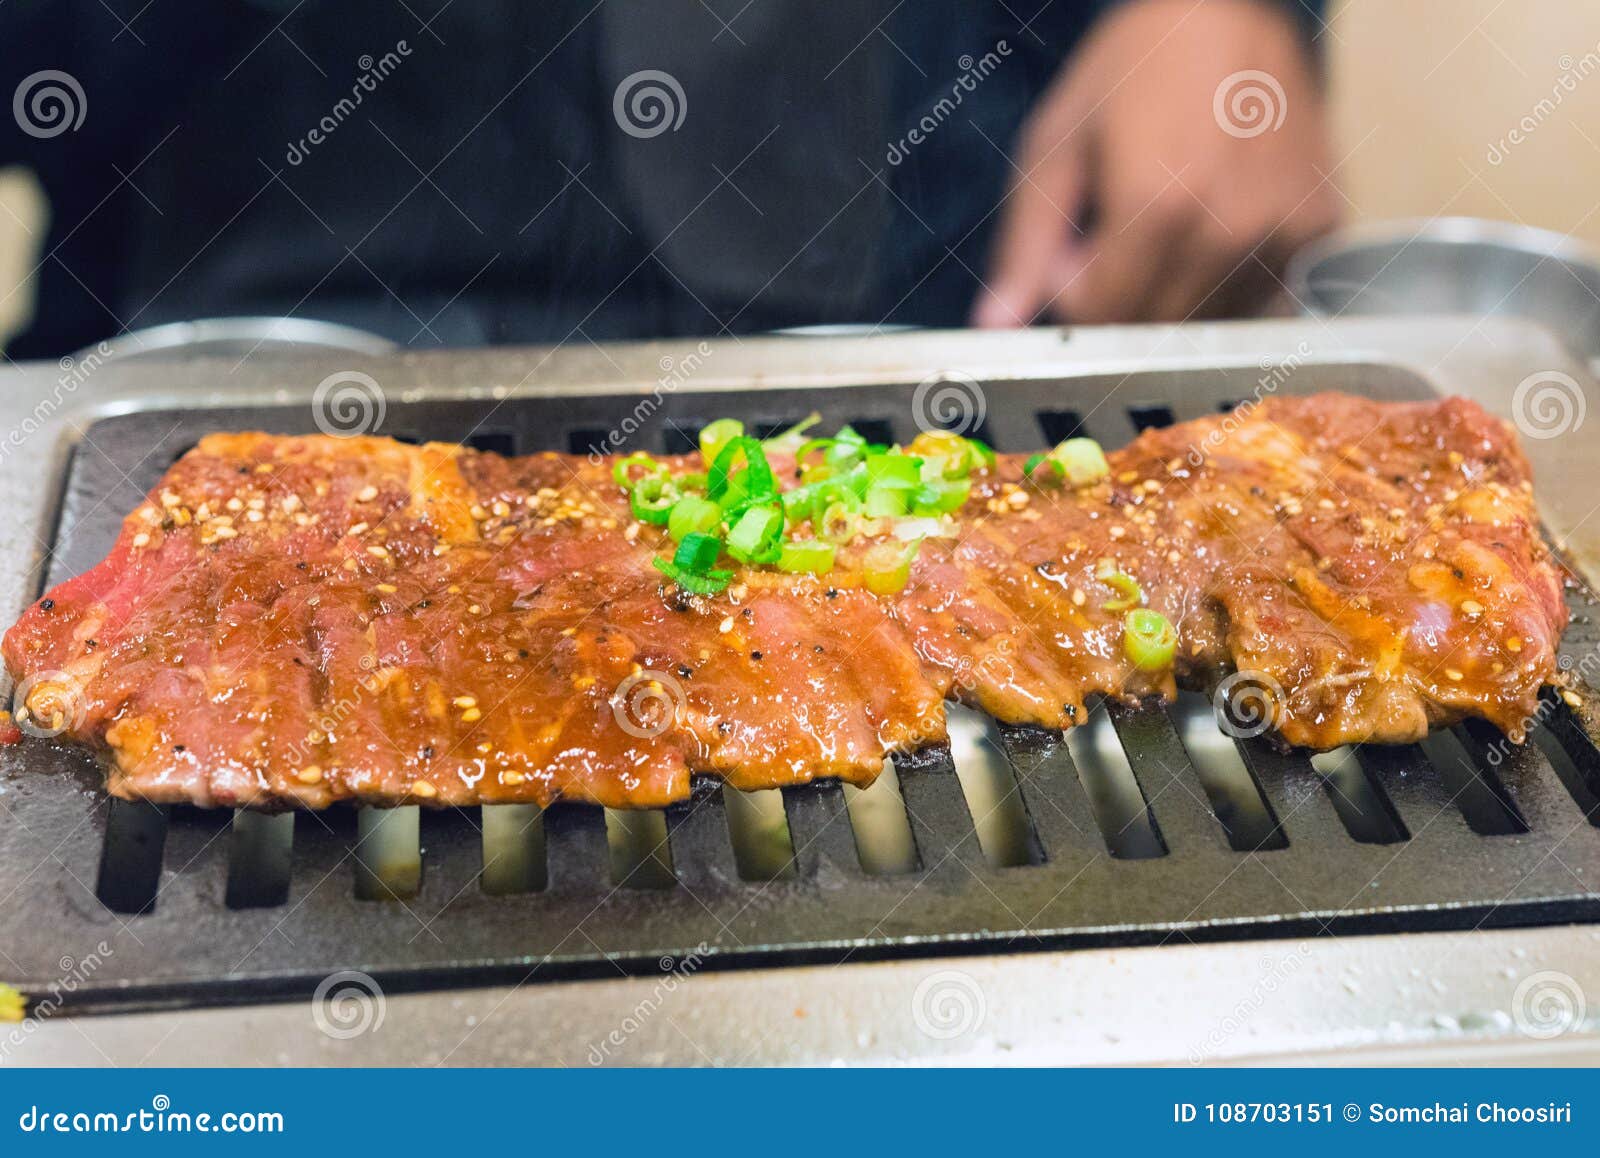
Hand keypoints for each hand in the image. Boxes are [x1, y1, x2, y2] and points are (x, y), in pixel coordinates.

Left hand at [972, 0, 1337, 325]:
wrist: (1231, 6)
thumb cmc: (1132, 68)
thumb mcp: (1056, 146)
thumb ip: (1025, 244)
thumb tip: (996, 325)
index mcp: (1157, 204)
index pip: (1104, 316)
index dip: (1075, 293)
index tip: (1074, 248)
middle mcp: (1228, 227)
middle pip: (1155, 324)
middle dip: (1122, 295)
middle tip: (1114, 231)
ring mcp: (1282, 229)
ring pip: (1208, 318)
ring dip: (1173, 290)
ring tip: (1166, 215)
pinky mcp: (1318, 226)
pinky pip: (1260, 293)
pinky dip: (1225, 277)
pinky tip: (1213, 216)